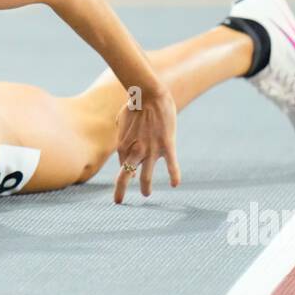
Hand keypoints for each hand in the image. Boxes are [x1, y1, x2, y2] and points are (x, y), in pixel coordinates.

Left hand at [113, 84, 180, 203]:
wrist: (148, 93)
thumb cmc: (134, 104)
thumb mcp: (121, 120)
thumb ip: (122, 133)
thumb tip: (123, 139)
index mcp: (122, 145)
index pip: (123, 164)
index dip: (126, 169)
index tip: (130, 172)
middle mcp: (134, 150)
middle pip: (125, 176)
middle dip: (120, 190)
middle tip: (118, 201)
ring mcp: (151, 149)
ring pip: (146, 176)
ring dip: (145, 187)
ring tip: (146, 195)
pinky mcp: (167, 145)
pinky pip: (171, 164)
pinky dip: (174, 175)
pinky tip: (175, 184)